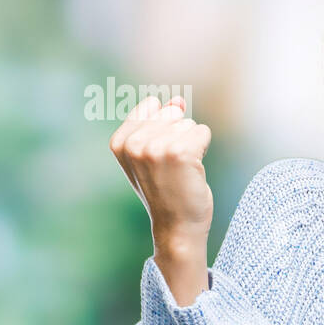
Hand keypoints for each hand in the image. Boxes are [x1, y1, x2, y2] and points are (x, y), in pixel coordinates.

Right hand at [109, 94, 213, 247]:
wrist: (177, 225)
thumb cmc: (166, 190)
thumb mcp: (150, 154)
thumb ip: (157, 123)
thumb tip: (177, 99)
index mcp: (119, 141)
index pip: (152, 107)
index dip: (164, 129)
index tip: (159, 157)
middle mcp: (134, 143)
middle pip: (172, 113)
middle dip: (179, 136)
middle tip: (172, 167)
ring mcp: (156, 147)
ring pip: (188, 124)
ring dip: (191, 145)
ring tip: (181, 171)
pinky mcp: (180, 152)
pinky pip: (202, 131)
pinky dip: (203, 148)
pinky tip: (193, 170)